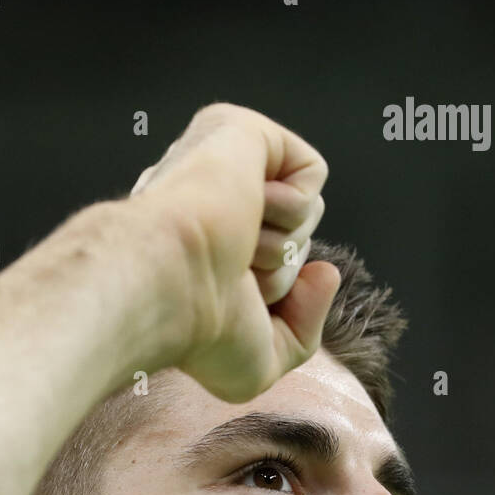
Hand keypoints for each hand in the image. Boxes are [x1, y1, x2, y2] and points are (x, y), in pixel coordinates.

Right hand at [129, 102, 339, 402]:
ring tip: (233, 246)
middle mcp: (209, 209)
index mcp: (203, 255)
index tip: (230, 309)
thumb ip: (304, 331)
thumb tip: (324, 271)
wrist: (170, 286)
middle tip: (230, 276)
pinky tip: (245, 210)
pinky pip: (312, 176)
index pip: (272, 274)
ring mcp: (220, 169)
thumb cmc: (200, 334)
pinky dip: (293, 208)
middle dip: (279, 275)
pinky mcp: (240, 131)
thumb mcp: (260, 363)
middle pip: (294, 247)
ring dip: (282, 246)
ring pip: (306, 216)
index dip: (272, 299)